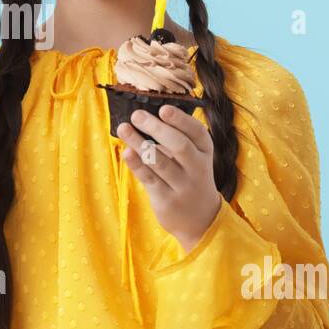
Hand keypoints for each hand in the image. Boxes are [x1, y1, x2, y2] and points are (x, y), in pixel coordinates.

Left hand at [117, 105, 222, 250]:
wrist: (201, 219)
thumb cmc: (190, 177)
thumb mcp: (194, 158)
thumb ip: (177, 139)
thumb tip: (145, 117)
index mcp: (205, 151)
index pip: (197, 132)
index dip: (180, 120)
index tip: (163, 109)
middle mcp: (197, 168)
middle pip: (179, 145)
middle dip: (157, 128)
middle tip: (137, 115)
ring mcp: (182, 186)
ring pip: (159, 161)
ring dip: (139, 143)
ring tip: (124, 128)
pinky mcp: (166, 200)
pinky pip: (149, 179)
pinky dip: (136, 165)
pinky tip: (126, 152)